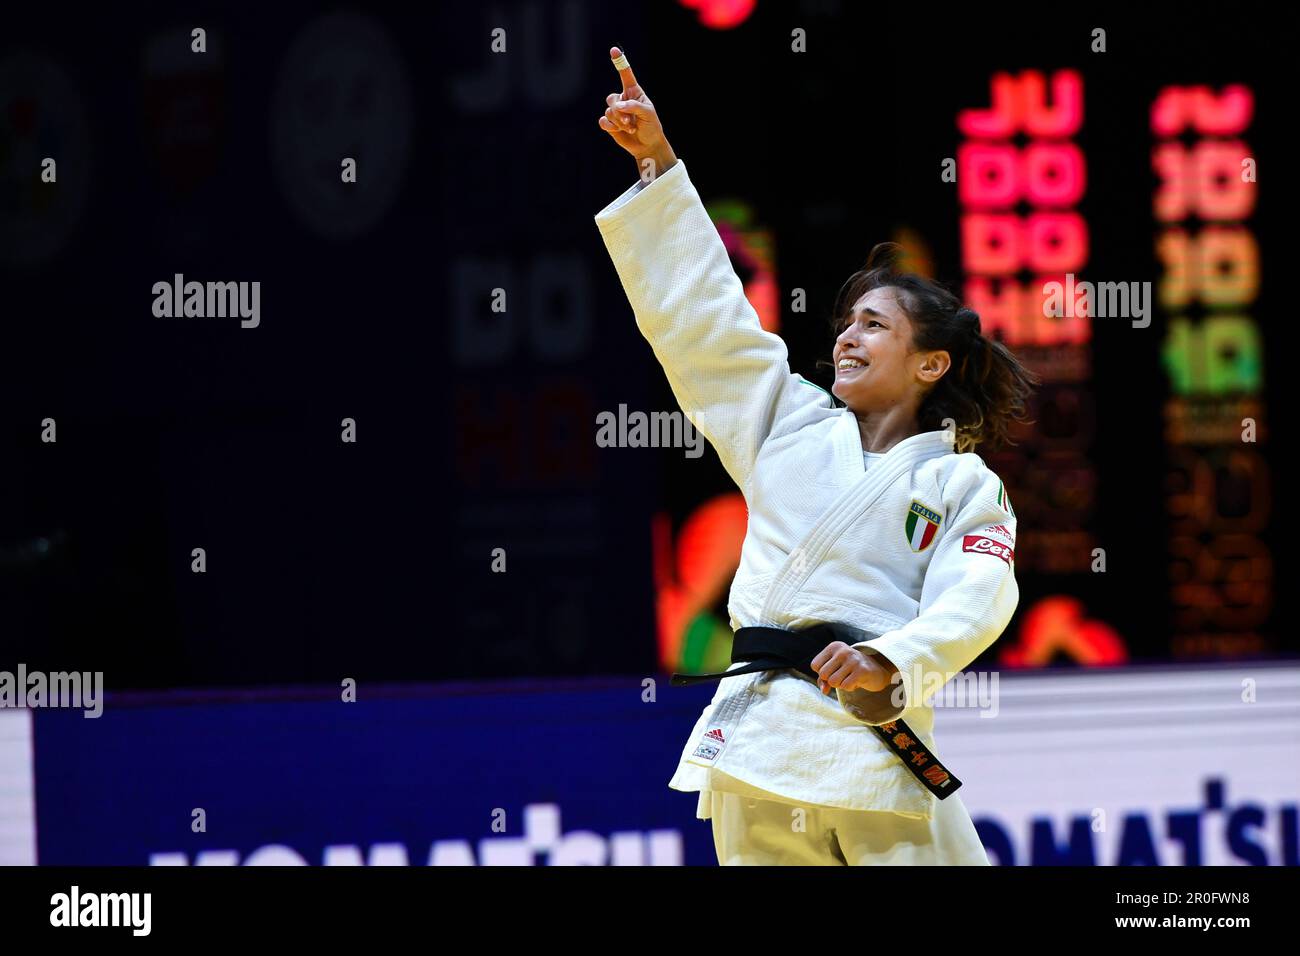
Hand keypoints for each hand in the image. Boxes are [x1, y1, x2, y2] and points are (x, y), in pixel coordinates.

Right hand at [598, 46, 676, 179]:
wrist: (647, 145)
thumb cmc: (651, 126)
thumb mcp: (649, 114)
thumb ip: (634, 107)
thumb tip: (619, 106)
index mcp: (634, 92)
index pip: (625, 75)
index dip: (620, 62)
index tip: (614, 50)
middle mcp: (623, 99)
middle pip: (612, 98)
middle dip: (619, 111)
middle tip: (630, 121)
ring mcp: (615, 111)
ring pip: (608, 111)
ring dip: (619, 122)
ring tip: (630, 127)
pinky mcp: (610, 124)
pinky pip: (603, 121)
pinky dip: (611, 127)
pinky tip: (619, 130)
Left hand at [810, 641, 896, 695]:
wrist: (876, 670)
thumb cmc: (850, 670)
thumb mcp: (833, 670)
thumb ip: (823, 680)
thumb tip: (824, 690)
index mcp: (834, 647)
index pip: (815, 665)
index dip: (823, 673)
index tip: (834, 671)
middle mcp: (843, 651)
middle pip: (823, 674)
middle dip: (831, 680)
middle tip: (843, 676)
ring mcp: (853, 659)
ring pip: (833, 682)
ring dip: (841, 685)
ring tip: (850, 677)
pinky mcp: (862, 670)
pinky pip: (845, 686)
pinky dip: (850, 688)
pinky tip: (857, 681)